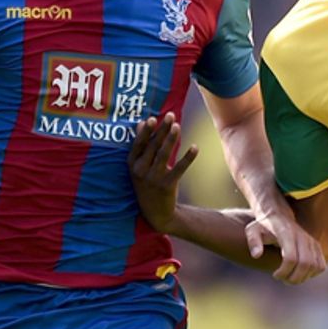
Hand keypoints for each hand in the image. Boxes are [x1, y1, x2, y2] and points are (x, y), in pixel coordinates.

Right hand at [128, 113, 196, 232]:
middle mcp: (141, 171)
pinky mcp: (167, 185)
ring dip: (171, 139)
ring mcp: (154, 179)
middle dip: (161, 130)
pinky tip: (195, 147)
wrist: (155, 212)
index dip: (145, 131)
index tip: (152, 118)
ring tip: (177, 126)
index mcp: (132, 165)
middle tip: (170, 115)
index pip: (138, 144)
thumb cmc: (147, 184)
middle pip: (153, 146)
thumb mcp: (139, 167)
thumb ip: (142, 145)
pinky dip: (187, 158)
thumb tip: (142, 122)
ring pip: (163, 155)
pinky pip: (179, 169)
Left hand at [248, 209, 326, 284]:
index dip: (283, 271)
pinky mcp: (317, 246)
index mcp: (286, 234)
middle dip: (294, 278)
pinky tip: (300, 274)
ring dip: (303, 278)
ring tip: (291, 278)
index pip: (290, 257)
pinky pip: (321, 266)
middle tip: (283, 280)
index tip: (275, 275)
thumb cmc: (263, 226)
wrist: (279, 216)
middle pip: (305, 264)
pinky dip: (312, 274)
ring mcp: (311, 241)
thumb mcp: (252, 230)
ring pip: (315, 266)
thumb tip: (257, 255)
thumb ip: (253, 241)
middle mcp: (302, 237)